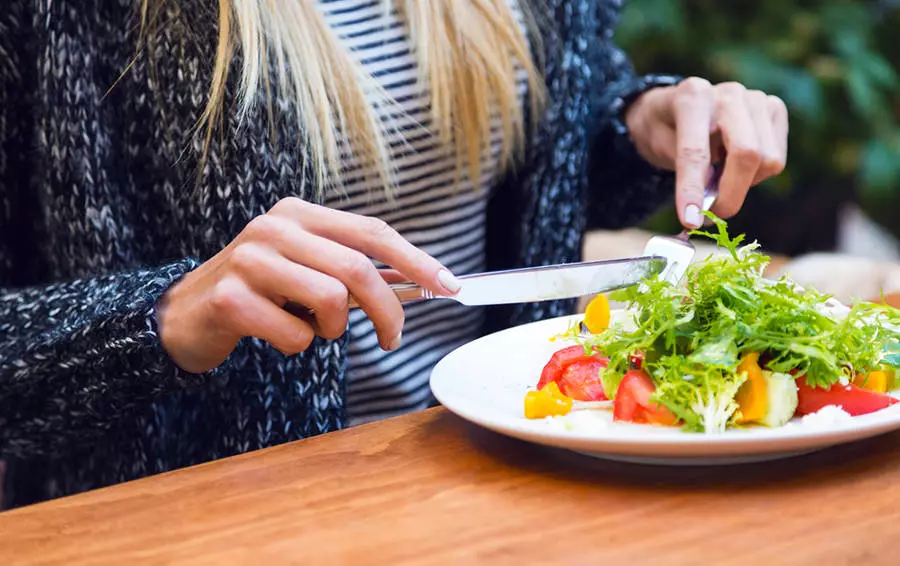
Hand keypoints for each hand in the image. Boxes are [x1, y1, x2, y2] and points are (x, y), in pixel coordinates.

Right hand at [157, 198, 460, 373]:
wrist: (185, 314)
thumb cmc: (259, 292)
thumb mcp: (303, 268)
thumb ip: (349, 269)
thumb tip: (420, 283)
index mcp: (298, 214)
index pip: (372, 232)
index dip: (416, 260)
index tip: (450, 286)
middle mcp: (274, 227)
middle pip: (358, 269)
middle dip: (387, 311)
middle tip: (391, 339)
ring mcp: (249, 260)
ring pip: (331, 301)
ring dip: (332, 330)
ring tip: (311, 328)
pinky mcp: (231, 298)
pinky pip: (296, 335)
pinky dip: (297, 346)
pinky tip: (275, 335)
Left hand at [625, 77, 788, 227]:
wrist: (679, 106)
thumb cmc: (667, 129)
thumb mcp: (659, 148)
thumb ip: (683, 173)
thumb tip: (704, 209)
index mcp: (692, 97)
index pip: (695, 151)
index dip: (692, 189)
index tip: (690, 220)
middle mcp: (728, 93)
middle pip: (746, 153)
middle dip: (730, 194)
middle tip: (712, 216)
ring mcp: (757, 99)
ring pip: (767, 160)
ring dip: (743, 184)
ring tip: (720, 176)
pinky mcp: (776, 109)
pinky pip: (776, 159)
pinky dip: (757, 174)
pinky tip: (735, 163)